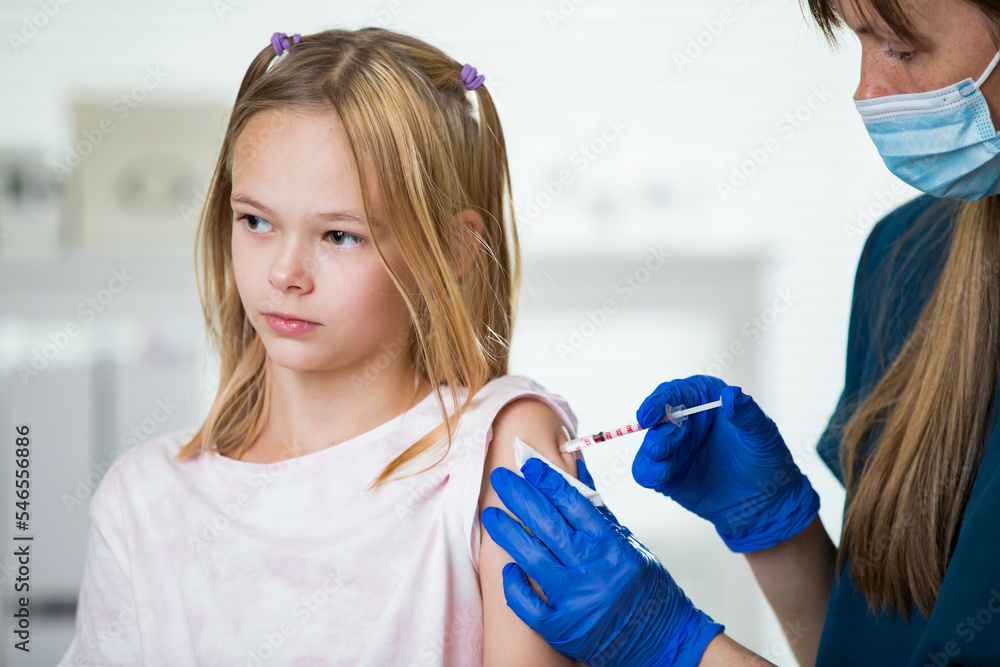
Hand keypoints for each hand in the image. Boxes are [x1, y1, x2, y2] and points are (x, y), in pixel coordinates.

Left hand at [481, 458, 722, 666]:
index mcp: (612, 545)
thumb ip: (600, 516)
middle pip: (548, 525)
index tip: (528, 466)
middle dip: (520, 497)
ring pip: (533, 559)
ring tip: (491, 514)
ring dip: (508, 533)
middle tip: (500, 478)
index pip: (574, 504)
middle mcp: (594, 570)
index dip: (548, 481)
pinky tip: (507, 568)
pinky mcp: (564, 629)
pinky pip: (529, 605)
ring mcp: (577, 601)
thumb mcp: (631, 546)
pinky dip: (514, 585)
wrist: (665, 641)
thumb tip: (577, 475)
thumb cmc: (647, 589)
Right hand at [632, 375, 819, 551]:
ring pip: (648, 444)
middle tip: (660, 450)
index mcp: (705, 400)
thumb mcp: (762, 435)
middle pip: (656, 418)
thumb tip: (731, 395)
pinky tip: (660, 478)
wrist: (766, 502)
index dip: (658, 401)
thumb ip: (747, 415)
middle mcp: (685, 420)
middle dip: (656, 433)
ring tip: (665, 470)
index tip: (648, 416)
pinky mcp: (667, 472)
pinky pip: (646, 470)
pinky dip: (647, 472)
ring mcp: (674, 447)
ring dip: (651, 454)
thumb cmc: (767, 460)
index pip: (675, 393)